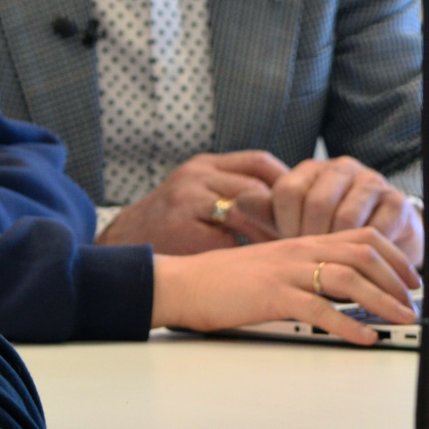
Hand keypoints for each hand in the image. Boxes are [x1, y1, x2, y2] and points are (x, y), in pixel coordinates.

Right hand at [96, 151, 288, 252]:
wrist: (124, 243)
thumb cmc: (169, 223)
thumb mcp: (196, 192)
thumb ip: (231, 189)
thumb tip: (286, 203)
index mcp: (204, 165)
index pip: (259, 162)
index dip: (287, 183)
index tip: (304, 207)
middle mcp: (196, 176)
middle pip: (256, 186)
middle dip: (282, 214)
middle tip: (303, 236)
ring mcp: (187, 200)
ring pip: (246, 211)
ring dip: (268, 233)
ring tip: (285, 252)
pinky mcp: (182, 229)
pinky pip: (227, 240)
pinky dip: (245, 252)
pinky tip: (256, 265)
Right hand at [151, 227, 421, 345]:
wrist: (181, 282)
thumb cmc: (218, 279)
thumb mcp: (266, 265)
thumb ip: (299, 269)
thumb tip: (333, 288)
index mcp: (297, 242)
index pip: (358, 236)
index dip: (393, 255)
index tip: (410, 277)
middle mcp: (296, 251)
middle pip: (362, 253)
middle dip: (397, 278)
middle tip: (414, 301)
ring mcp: (285, 271)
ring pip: (349, 278)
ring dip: (383, 301)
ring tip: (402, 319)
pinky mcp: (272, 295)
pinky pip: (320, 310)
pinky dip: (349, 325)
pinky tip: (364, 337)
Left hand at [270, 157, 423, 266]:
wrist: (381, 238)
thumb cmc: (328, 229)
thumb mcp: (293, 220)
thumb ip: (265, 212)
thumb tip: (234, 202)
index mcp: (310, 171)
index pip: (288, 190)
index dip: (284, 222)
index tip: (287, 246)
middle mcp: (341, 170)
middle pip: (317, 202)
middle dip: (311, 238)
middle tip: (311, 262)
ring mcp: (371, 183)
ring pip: (348, 216)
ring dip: (338, 248)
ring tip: (334, 268)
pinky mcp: (397, 202)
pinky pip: (379, 227)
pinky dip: (367, 252)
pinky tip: (361, 268)